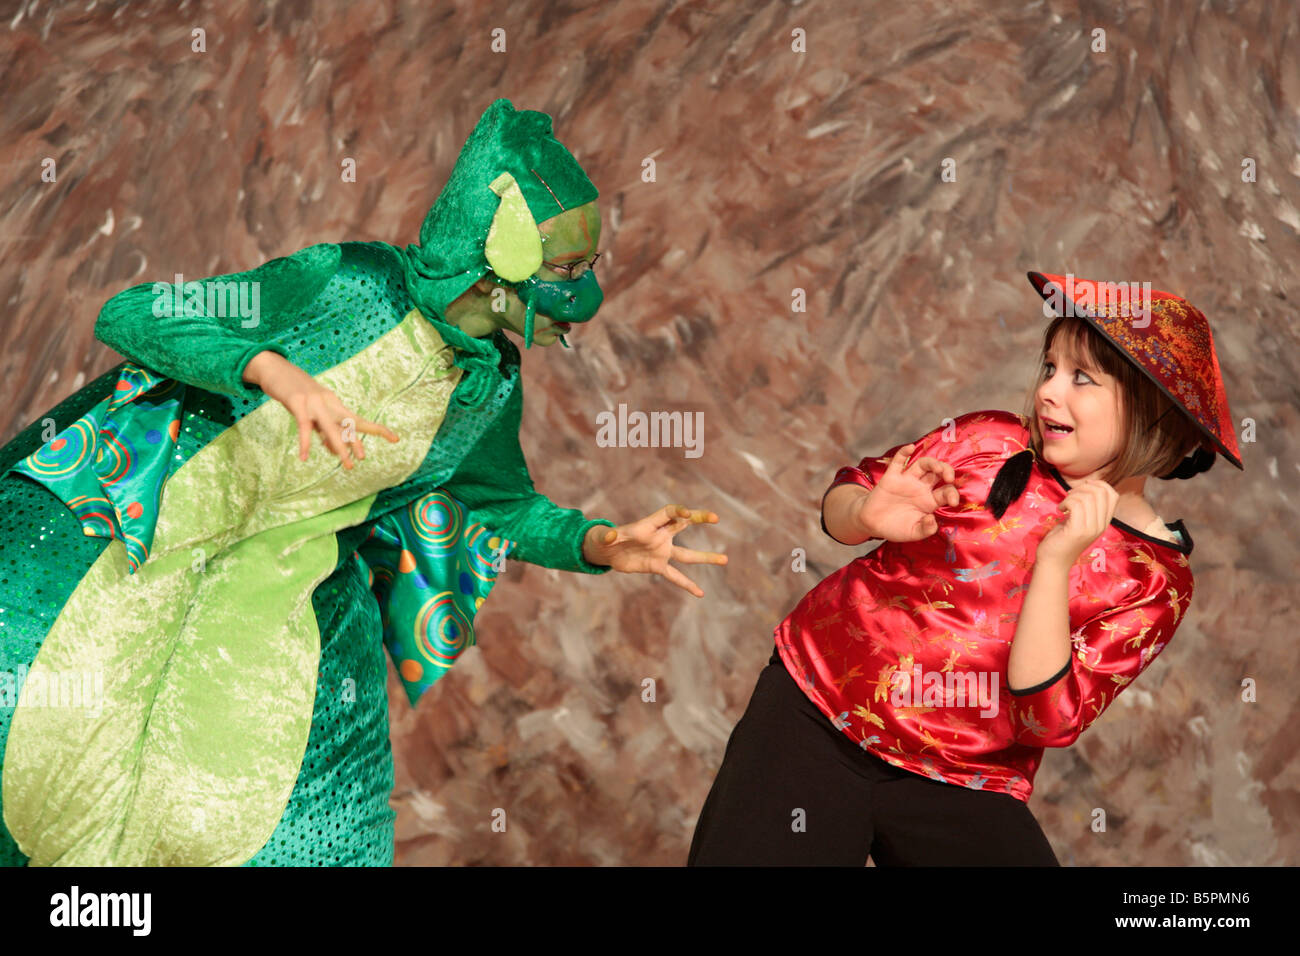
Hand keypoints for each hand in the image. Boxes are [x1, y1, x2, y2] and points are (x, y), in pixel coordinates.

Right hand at [244, 350, 399, 468]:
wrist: (274, 368)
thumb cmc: (295, 392)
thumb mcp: (312, 411)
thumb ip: (324, 429)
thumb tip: (334, 449)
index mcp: (335, 404)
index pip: (358, 419)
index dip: (377, 429)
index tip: (395, 439)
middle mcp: (328, 402)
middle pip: (348, 424)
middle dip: (356, 442)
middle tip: (363, 458)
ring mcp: (313, 402)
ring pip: (330, 427)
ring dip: (339, 447)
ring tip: (347, 464)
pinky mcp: (297, 403)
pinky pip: (303, 427)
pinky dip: (305, 443)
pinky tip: (304, 457)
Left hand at [582, 504, 726, 597]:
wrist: (608, 552)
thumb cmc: (608, 540)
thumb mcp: (606, 537)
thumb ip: (608, 535)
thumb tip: (609, 535)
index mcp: (649, 524)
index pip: (667, 514)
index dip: (677, 512)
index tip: (687, 514)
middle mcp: (660, 536)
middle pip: (682, 525)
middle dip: (698, 518)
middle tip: (714, 517)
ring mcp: (662, 551)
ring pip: (687, 555)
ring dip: (705, 557)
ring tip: (725, 559)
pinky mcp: (658, 566)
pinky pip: (676, 576)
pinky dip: (687, 585)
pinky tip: (700, 593)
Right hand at [858, 444, 959, 541]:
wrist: (872, 524)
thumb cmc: (895, 528)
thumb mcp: (913, 533)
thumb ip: (925, 529)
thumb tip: (932, 520)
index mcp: (930, 501)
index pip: (946, 491)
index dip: (953, 494)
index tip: (953, 502)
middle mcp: (921, 488)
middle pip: (938, 473)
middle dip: (947, 472)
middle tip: (949, 478)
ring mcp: (907, 481)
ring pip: (922, 465)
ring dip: (932, 463)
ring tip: (938, 468)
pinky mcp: (891, 477)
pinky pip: (898, 461)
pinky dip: (903, 453)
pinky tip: (909, 448)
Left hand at [1035, 478, 1117, 568]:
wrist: (1054, 563)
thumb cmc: (1063, 539)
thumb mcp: (1080, 521)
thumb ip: (1087, 507)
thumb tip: (1087, 486)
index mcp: (1104, 522)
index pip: (1113, 495)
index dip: (1098, 485)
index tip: (1082, 489)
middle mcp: (1101, 525)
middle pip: (1101, 492)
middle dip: (1082, 488)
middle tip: (1070, 497)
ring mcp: (1091, 528)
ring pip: (1087, 497)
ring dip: (1072, 496)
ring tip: (1064, 505)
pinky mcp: (1078, 530)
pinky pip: (1076, 504)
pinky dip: (1066, 502)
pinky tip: (1060, 510)